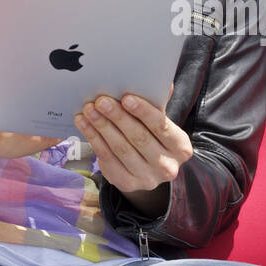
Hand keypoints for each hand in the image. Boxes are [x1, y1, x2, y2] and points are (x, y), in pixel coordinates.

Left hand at [73, 83, 191, 211]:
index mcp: (181, 147)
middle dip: (118, 117)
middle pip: (139, 138)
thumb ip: (159, 103)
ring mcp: (148, 179)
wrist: (148, 169)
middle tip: (101, 101)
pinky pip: (107, 159)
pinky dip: (94, 140)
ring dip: (102, 127)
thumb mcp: (160, 123)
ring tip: (89, 110)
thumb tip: (161, 81)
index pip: (162, 126)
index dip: (143, 111)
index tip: (126, 98)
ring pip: (120, 149)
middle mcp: (168, 166)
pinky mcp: (127, 184)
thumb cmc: (154, 137)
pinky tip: (85, 124)